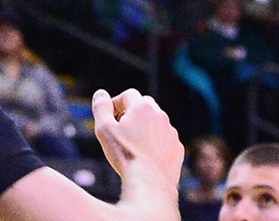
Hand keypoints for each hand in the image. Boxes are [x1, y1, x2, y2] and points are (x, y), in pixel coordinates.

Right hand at [91, 89, 184, 211]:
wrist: (149, 183)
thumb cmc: (125, 155)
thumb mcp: (104, 129)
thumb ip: (101, 107)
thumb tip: (100, 94)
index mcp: (143, 107)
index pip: (128, 95)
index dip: (116, 103)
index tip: (109, 117)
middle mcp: (161, 116)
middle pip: (145, 105)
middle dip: (132, 112)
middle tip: (120, 128)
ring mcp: (171, 133)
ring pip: (156, 123)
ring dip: (145, 128)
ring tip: (132, 145)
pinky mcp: (178, 149)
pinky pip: (165, 140)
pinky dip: (156, 143)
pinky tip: (146, 156)